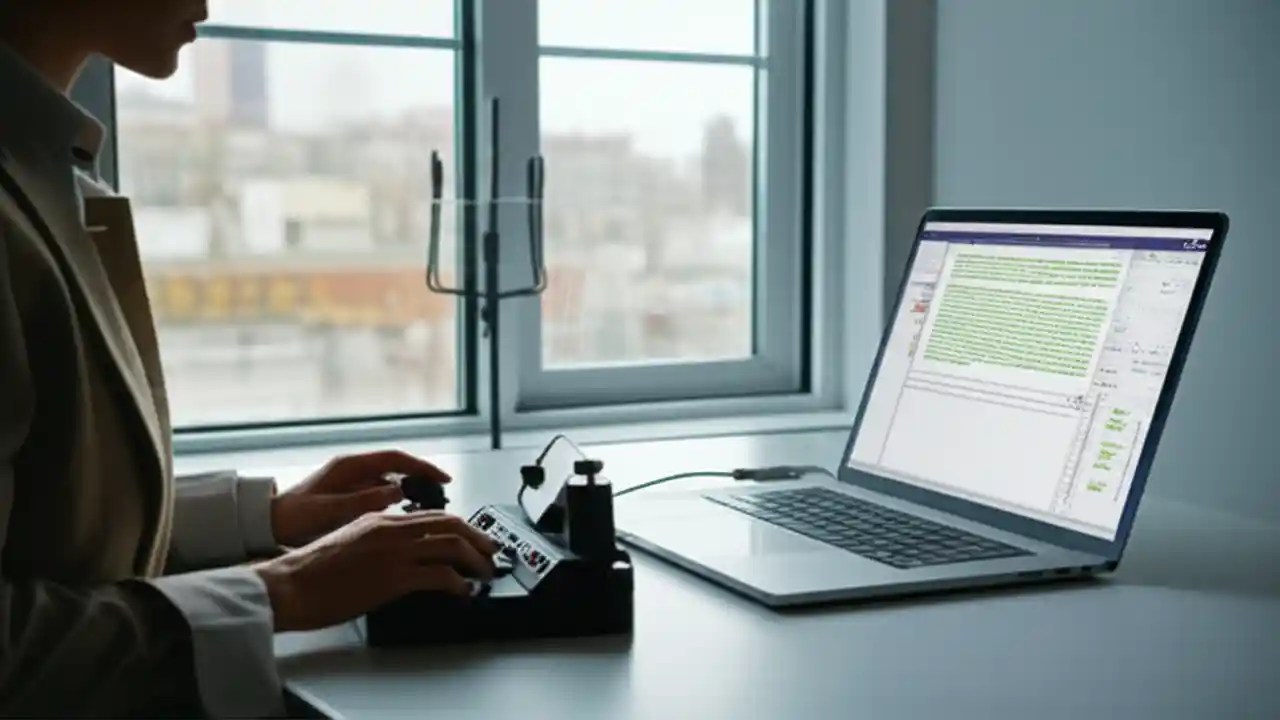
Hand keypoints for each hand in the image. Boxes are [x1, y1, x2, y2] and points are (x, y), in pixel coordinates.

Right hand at [254, 511, 499, 631]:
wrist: (289, 585)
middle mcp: (391, 529)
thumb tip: (402, 554)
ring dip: (476, 560)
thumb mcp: (350, 542)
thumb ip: (378, 540)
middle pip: (450, 524)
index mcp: (380, 519)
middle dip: (478, 538)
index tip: (472, 538)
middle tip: (491, 552)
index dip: (460, 526)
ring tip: (485, 573)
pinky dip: (459, 583)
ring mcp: (394, 552)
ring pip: (451, 545)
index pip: (432, 515)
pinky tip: (464, 591)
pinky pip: (439, 575)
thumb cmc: (311, 571)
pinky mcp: (393, 577)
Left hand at [271, 450, 450, 547]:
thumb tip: (398, 492)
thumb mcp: (330, 511)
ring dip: (410, 494)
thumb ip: (364, 501)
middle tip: (441, 498)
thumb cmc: (293, 519)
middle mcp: (353, 470)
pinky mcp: (348, 496)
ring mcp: (351, 482)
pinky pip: (380, 495)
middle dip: (421, 480)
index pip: (396, 459)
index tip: (443, 479)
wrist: (266, 526)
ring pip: (390, 483)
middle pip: (397, 468)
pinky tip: (402, 521)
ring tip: (427, 512)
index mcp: (350, 466)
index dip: (423, 467)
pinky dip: (395, 504)